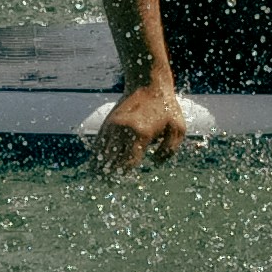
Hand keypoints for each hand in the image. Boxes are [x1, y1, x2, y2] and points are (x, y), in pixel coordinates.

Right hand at [83, 79, 207, 172]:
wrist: (148, 84)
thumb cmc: (166, 108)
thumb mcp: (177, 128)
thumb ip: (169, 150)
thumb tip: (153, 164)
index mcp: (140, 134)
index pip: (128, 162)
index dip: (125, 174)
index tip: (123, 182)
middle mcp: (122, 131)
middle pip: (111, 160)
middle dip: (109, 175)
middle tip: (107, 187)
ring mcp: (112, 126)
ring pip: (101, 153)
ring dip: (99, 167)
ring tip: (98, 181)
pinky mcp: (108, 123)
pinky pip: (98, 143)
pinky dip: (96, 155)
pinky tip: (94, 166)